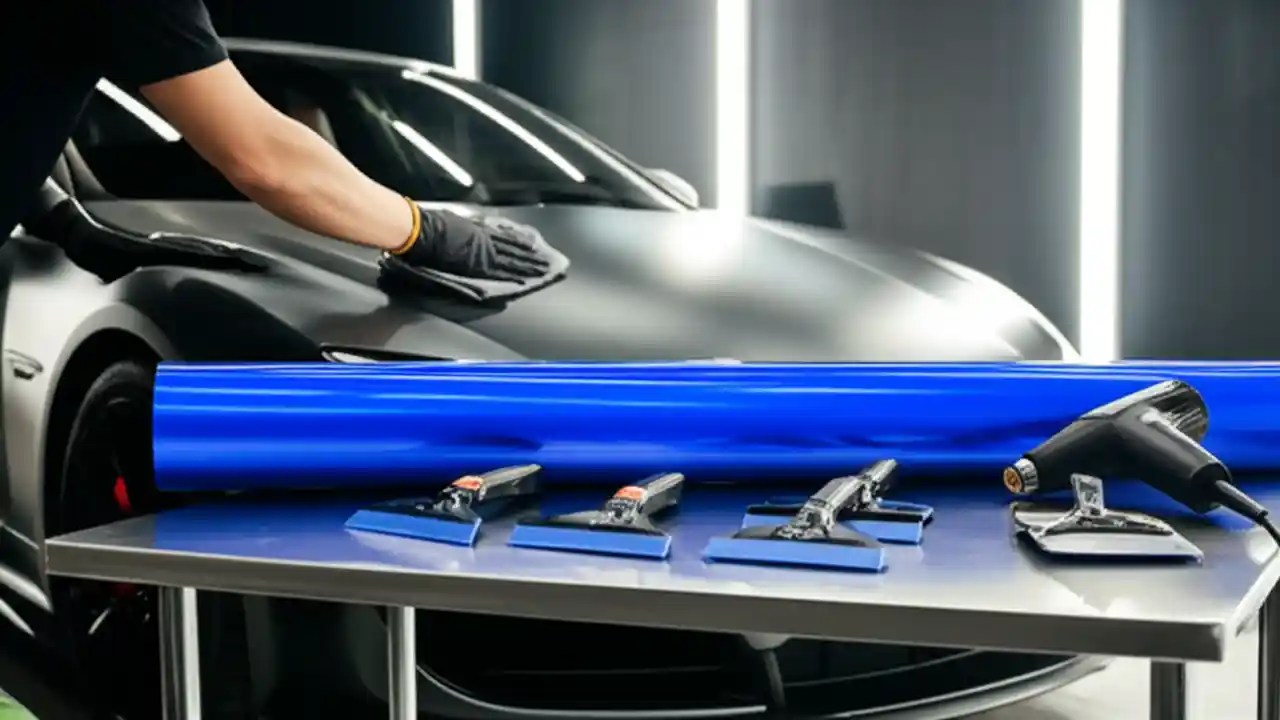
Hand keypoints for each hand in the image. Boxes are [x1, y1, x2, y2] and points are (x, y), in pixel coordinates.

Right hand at [396, 208, 551, 279]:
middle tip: (547, 264)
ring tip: (543, 271)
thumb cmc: (435, 223)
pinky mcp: (479, 265)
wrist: (426, 231)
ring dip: (529, 267)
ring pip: (513, 261)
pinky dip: (514, 275)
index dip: (522, 244)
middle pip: (515, 251)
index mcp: (482, 231)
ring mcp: (485, 253)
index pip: (507, 239)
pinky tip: (526, 280)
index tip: (535, 247)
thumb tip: (476, 227)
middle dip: (532, 258)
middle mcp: (487, 242)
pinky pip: (500, 272)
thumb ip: (470, 227)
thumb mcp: (458, 221)